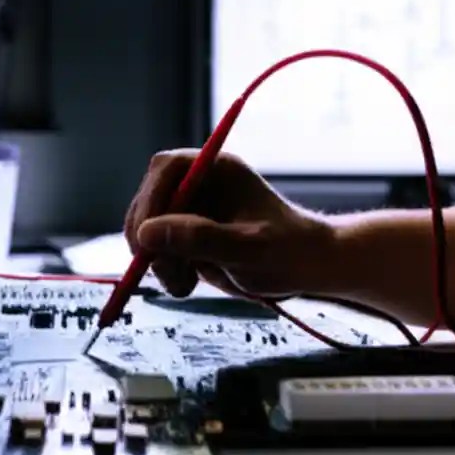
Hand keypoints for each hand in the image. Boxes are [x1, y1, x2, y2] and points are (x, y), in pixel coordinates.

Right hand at [123, 149, 335, 297]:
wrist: (308, 269)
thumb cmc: (289, 251)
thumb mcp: (247, 248)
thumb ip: (199, 237)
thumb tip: (147, 232)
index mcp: (217, 170)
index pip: (167, 169)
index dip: (150, 199)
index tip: (146, 238)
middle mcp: (200, 184)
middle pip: (151, 198)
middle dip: (149, 237)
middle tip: (162, 271)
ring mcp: (192, 209)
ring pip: (149, 227)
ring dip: (156, 259)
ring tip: (182, 286)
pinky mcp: (187, 233)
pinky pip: (158, 248)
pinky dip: (164, 268)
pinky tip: (185, 284)